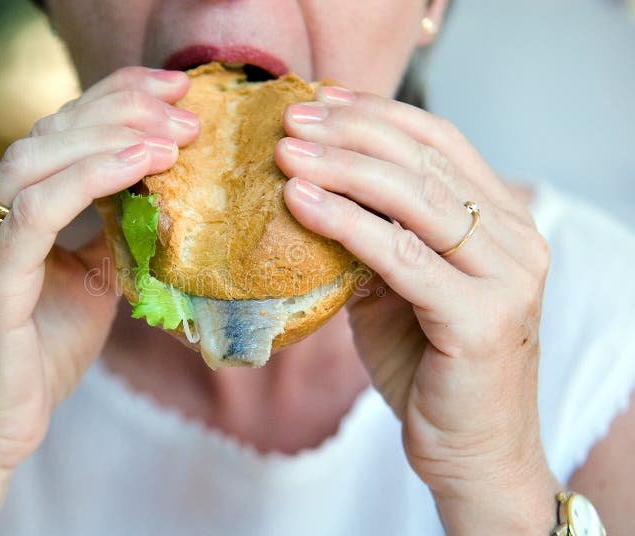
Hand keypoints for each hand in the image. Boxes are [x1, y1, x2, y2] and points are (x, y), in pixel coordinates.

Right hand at [0, 67, 199, 483]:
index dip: (113, 100)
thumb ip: (109, 235)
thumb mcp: (88, 281)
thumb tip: (160, 199)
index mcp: (0, 206)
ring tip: (175, 137)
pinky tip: (142, 164)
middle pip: (48, 133)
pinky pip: (36, 211)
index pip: (55, 131)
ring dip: (113, 138)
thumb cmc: (38, 353)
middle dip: (122, 111)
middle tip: (187, 112)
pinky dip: (91, 178)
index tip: (174, 92)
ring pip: (37, 159)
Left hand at [276, 87, 559, 532]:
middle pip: (426, 162)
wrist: (470, 453)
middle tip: (292, 120)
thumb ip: (372, 241)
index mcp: (503, 222)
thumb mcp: (396, 290)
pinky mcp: (481, 320)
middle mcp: (517, 240)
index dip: (378, 112)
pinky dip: (347, 224)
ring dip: (343, 168)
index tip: (320, 100)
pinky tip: (302, 202)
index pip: (441, 141)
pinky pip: (403, 256)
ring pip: (417, 200)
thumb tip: (309, 191)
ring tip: (287, 153)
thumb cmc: (429, 369)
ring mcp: (508, 279)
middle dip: (350, 133)